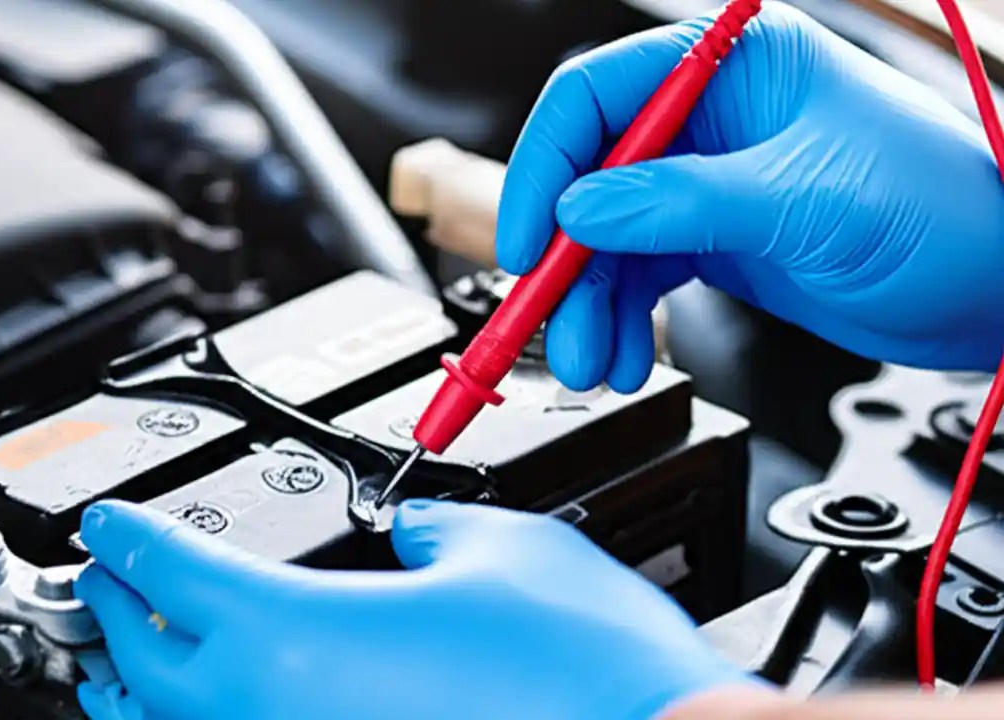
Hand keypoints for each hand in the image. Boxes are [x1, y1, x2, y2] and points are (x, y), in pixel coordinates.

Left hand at [72, 499, 754, 719]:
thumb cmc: (585, 678)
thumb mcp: (497, 548)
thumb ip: (424, 526)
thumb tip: (405, 531)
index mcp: (289, 636)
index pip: (165, 573)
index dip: (125, 538)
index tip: (103, 524)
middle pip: (141, 662)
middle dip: (112, 609)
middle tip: (103, 577)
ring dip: (135, 692)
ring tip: (121, 665)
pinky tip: (223, 715)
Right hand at [496, 2, 1003, 392]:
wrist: (997, 287)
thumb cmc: (943, 209)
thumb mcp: (799, 200)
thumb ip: (677, 204)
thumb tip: (577, 212)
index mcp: (730, 67)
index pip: (595, 97)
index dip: (545, 168)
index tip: (527, 241)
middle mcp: (709, 119)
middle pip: (588, 177)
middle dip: (563, 258)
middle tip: (548, 320)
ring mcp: (707, 181)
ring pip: (606, 237)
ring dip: (588, 303)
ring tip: (592, 360)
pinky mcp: (715, 238)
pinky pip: (638, 274)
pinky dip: (622, 319)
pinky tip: (624, 354)